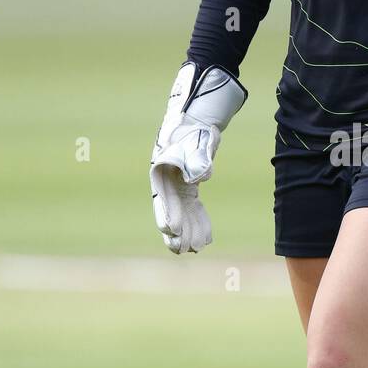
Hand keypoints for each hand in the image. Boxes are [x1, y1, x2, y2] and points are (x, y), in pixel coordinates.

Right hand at [150, 62, 246, 253]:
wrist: (199, 117)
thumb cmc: (195, 127)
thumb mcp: (198, 139)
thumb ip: (199, 158)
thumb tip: (199, 179)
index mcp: (160, 169)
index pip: (161, 197)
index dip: (166, 214)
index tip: (172, 229)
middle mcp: (166, 180)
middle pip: (169, 210)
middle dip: (175, 231)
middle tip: (181, 249)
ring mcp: (177, 184)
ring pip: (181, 213)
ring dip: (187, 232)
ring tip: (194, 250)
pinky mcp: (188, 188)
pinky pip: (193, 209)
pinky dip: (199, 222)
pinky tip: (206, 238)